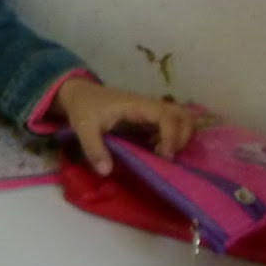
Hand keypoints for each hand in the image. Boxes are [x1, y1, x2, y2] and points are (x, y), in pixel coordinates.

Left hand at [55, 77, 200, 175]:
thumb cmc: (84, 108)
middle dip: (183, 136)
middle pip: (184, 115)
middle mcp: (150, 106)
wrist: (81, 94)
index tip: (163, 155)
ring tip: (162, 153)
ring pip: (182, 118)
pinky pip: (172, 124)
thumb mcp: (84, 128)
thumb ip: (94, 149)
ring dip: (181, 137)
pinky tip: (155, 150)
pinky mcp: (150, 117)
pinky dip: (173, 137)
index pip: (167, 116)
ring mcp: (152, 111)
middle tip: (166, 156)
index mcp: (138, 106)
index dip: (171, 136)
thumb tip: (106, 172)